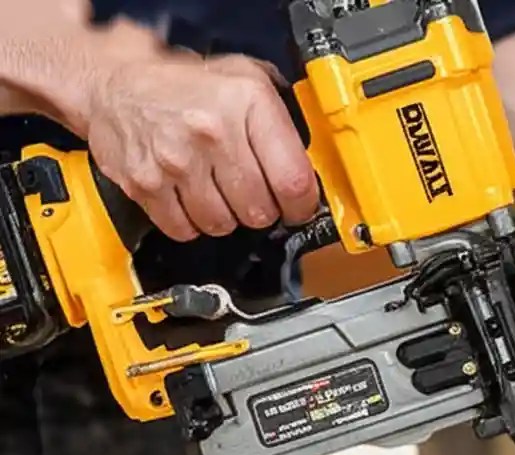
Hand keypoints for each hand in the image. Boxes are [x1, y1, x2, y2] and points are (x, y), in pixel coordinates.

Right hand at [81, 52, 317, 240]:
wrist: (111, 84)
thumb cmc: (182, 83)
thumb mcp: (243, 75)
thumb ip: (282, 112)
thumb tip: (313, 157)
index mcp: (245, 103)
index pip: (293, 180)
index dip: (303, 204)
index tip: (300, 207)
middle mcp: (211, 132)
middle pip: (260, 209)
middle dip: (263, 209)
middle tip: (253, 194)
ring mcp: (176, 161)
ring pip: (224, 224)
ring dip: (228, 217)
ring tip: (219, 192)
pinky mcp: (145, 184)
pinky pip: (185, 229)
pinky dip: (192, 223)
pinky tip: (192, 199)